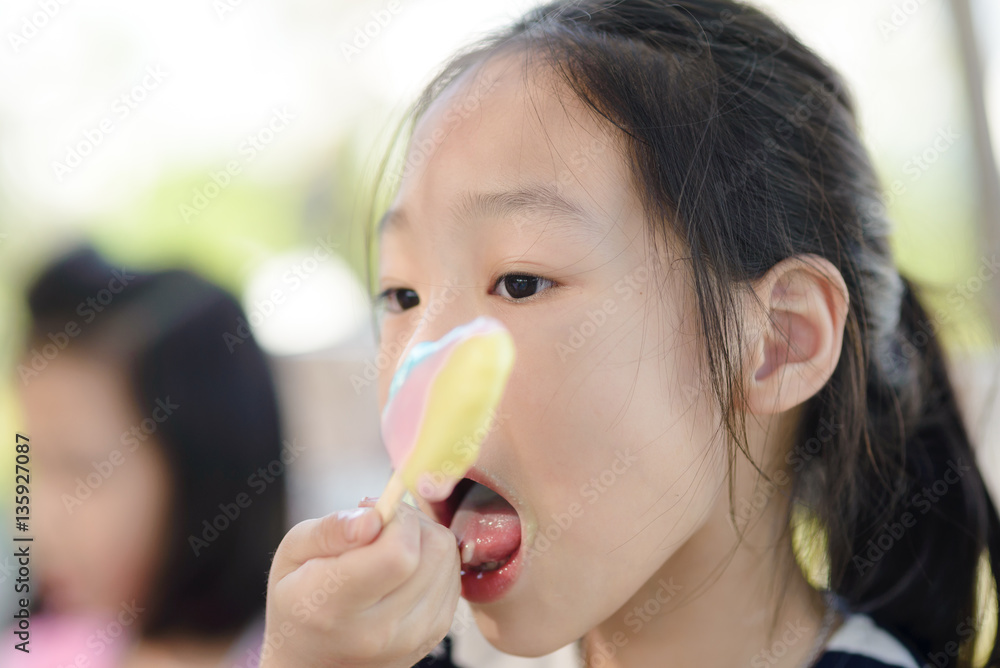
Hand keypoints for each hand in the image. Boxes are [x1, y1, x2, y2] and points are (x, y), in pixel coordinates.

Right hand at [259, 499, 460, 667]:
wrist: (311, 661)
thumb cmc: (297, 600)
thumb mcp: (291, 556)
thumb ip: (330, 530)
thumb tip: (374, 516)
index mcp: (335, 607)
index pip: (398, 553)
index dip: (396, 519)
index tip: (374, 514)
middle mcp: (380, 630)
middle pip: (433, 551)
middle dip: (413, 522)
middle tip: (383, 524)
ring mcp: (412, 638)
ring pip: (449, 561)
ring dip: (426, 539)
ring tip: (391, 543)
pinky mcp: (433, 637)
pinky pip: (453, 579)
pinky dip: (435, 561)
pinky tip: (405, 566)